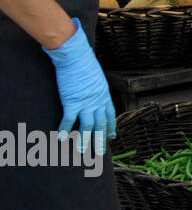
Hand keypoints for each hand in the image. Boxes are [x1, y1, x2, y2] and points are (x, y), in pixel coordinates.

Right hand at [44, 18, 115, 152]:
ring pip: (86, 127)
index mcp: (104, 95)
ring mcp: (86, 103)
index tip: (112, 136)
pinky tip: (61, 138)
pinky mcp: (72, 102)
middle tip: (100, 152)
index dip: (111, 127)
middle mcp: (98, 101)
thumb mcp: (96, 77)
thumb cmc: (85, 63)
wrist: (76, 56)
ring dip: (83, 140)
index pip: (110, 115)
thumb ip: (96, 88)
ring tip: (81, 151)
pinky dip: (64, 130)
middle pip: (100, 125)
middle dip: (100, 139)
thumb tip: (94, 92)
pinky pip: (68, 120)